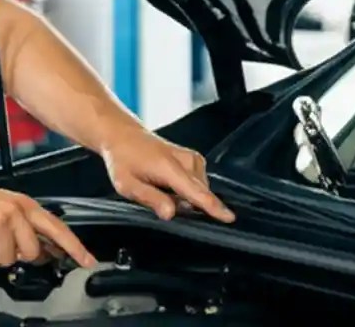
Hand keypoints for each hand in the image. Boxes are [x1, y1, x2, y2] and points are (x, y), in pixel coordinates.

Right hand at [0, 176, 95, 268]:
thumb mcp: (1, 208)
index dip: (75, 247)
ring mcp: (0, 218)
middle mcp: (16, 209)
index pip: (57, 227)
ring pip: (9, 259)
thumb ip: (24, 226)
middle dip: (15, 255)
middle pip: (32, 252)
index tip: (88, 261)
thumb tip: (42, 251)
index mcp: (23, 203)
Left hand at [100, 127, 234, 222]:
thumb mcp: (127, 184)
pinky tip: (168, 184)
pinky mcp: (195, 160)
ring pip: (198, 191)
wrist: (123, 136)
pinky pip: (198, 185)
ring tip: (159, 187)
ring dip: (184, 198)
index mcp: (169, 167)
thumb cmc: (123, 160)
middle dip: (186, 206)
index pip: (196, 192)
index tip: (230, 218)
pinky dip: (186, 190)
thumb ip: (151, 199)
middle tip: (157, 196)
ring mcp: (193, 159)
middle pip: (200, 195)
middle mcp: (186, 161)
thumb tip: (171, 214)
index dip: (213, 207)